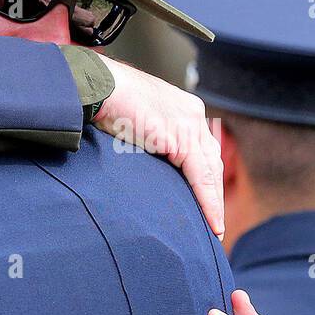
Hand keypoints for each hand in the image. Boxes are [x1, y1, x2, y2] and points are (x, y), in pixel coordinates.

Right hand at [91, 54, 223, 238]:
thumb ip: (152, 140)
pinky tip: (210, 220)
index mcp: (184, 109)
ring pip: (210, 171)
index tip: (207, 201)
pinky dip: (206, 200)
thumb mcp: (137, 123)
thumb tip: (151, 165)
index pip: (203, 149)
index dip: (207, 178)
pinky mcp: (181, 137)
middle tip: (216, 220)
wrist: (99, 87)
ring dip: (214, 202)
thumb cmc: (108, 103)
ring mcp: (190, 124)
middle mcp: (193, 114)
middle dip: (215, 192)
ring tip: (214, 228)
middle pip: (212, 161)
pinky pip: (200, 176)